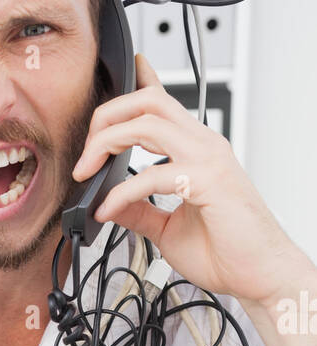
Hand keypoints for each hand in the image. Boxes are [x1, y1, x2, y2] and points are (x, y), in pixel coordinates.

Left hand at [71, 53, 299, 306]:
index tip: (122, 71)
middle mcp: (203, 145)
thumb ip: (139, 212)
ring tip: (86, 174)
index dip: (141, 79)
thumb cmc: (226, 250)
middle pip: (147, 101)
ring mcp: (208, 159)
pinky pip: (151, 174)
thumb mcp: (167, 229)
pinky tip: (107, 211)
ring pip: (147, 123)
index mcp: (197, 149)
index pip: (164, 102)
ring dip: (106, 144)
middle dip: (106, 118)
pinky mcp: (208, 182)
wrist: (260, 274)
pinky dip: (120, 193)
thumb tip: (108, 203)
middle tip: (85, 154)